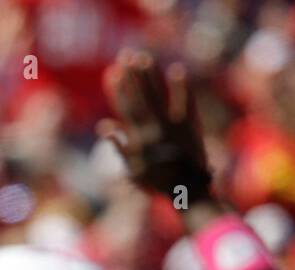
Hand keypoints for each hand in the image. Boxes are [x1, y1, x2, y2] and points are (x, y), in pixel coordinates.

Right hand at [98, 50, 211, 201]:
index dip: (118, 89)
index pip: (125, 108)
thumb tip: (104, 126)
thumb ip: (119, 146)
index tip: (112, 73)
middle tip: (125, 55)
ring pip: (158, 95)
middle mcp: (153, 128)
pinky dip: (181, 88)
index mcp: (138, 139)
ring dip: (151, 76)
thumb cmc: (157, 183)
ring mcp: (172, 125)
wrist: (185, 189)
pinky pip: (185, 102)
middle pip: (140, 96)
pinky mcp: (190, 125)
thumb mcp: (133, 168)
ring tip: (145, 57)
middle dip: (132, 75)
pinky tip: (177, 71)